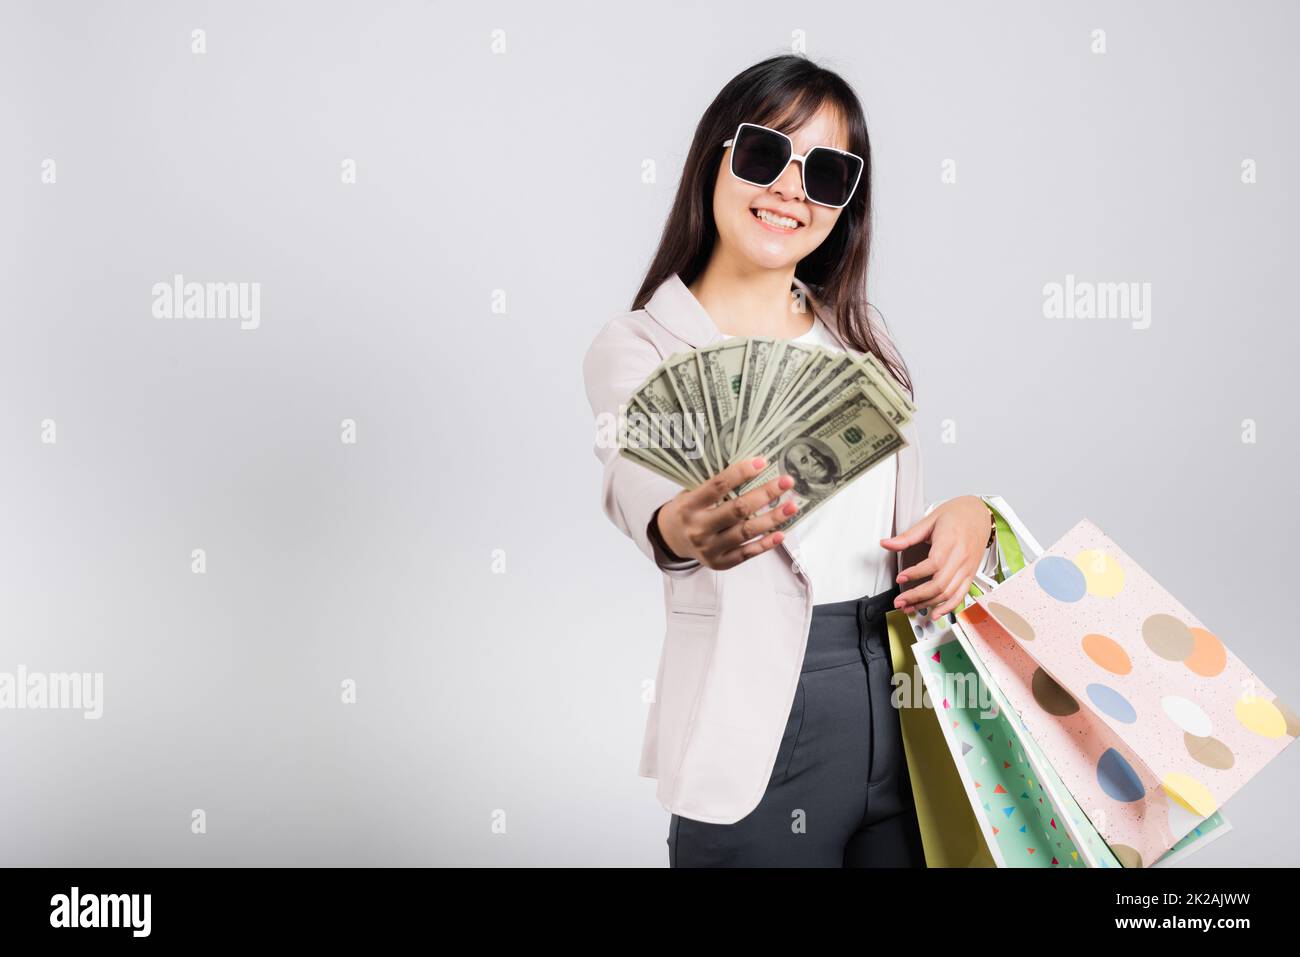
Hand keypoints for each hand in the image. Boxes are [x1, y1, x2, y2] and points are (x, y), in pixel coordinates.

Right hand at [656, 457, 797, 570]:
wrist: (671, 540)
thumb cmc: (688, 510)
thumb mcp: (691, 493)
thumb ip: (715, 486)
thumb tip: (753, 467)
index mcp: (689, 506)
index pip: (718, 486)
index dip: (741, 473)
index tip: (762, 462)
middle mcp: (698, 528)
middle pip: (738, 509)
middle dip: (765, 494)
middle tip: (786, 482)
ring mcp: (710, 548)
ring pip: (746, 532)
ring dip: (772, 518)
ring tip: (791, 506)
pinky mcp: (720, 563)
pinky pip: (747, 553)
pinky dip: (765, 544)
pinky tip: (781, 532)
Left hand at [879, 495, 991, 620]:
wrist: (980, 514)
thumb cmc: (956, 514)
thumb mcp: (930, 520)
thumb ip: (908, 536)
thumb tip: (886, 544)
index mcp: (950, 542)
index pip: (933, 564)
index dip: (915, 574)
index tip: (900, 578)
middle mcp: (961, 558)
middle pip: (940, 584)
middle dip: (917, 596)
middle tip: (900, 601)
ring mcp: (967, 568)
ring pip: (948, 593)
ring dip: (928, 604)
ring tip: (910, 607)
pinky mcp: (971, 575)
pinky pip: (961, 595)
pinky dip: (948, 607)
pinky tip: (935, 614)